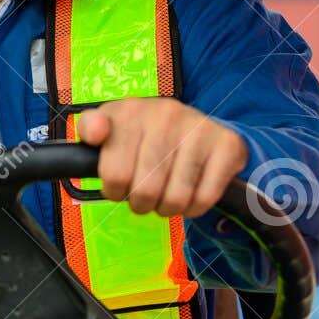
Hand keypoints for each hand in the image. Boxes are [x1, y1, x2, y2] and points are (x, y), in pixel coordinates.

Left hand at [76, 98, 247, 217]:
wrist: (197, 125)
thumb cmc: (144, 134)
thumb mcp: (112, 126)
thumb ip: (91, 129)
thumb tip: (94, 132)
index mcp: (131, 110)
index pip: (113, 175)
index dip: (114, 191)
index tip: (119, 185)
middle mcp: (166, 114)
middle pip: (145, 191)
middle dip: (141, 203)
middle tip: (144, 195)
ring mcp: (199, 128)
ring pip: (175, 199)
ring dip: (167, 208)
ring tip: (165, 195)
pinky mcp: (227, 145)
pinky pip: (204, 199)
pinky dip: (193, 208)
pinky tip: (189, 194)